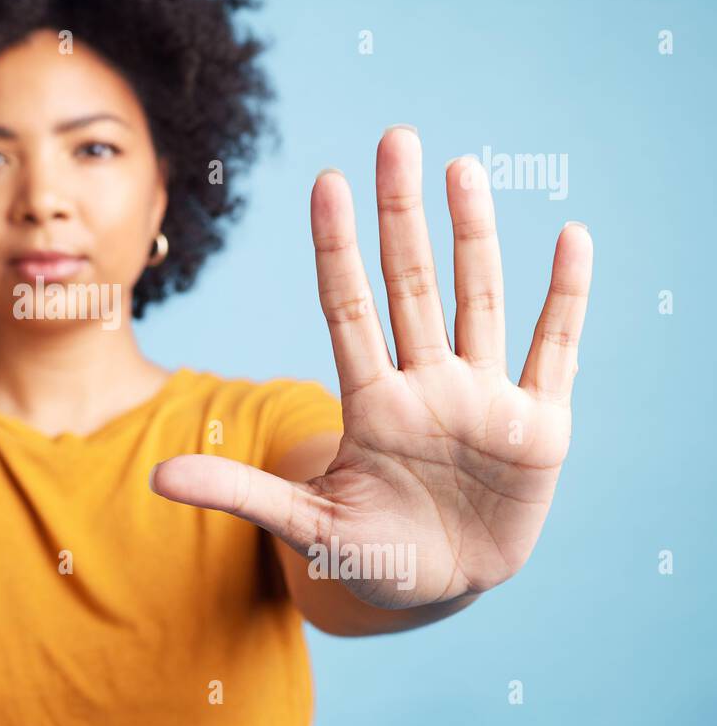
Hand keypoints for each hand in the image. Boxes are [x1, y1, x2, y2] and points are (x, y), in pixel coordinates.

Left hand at [150, 126, 592, 609]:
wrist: (441, 586)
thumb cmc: (370, 553)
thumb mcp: (306, 528)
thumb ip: (239, 493)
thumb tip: (155, 479)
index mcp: (371, 405)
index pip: (348, 309)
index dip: (337, 249)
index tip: (325, 183)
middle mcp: (426, 386)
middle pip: (413, 286)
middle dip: (403, 216)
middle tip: (397, 138)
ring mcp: (483, 401)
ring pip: (479, 301)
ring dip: (475, 237)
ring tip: (463, 169)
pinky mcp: (540, 427)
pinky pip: (555, 351)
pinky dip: (567, 299)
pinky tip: (571, 238)